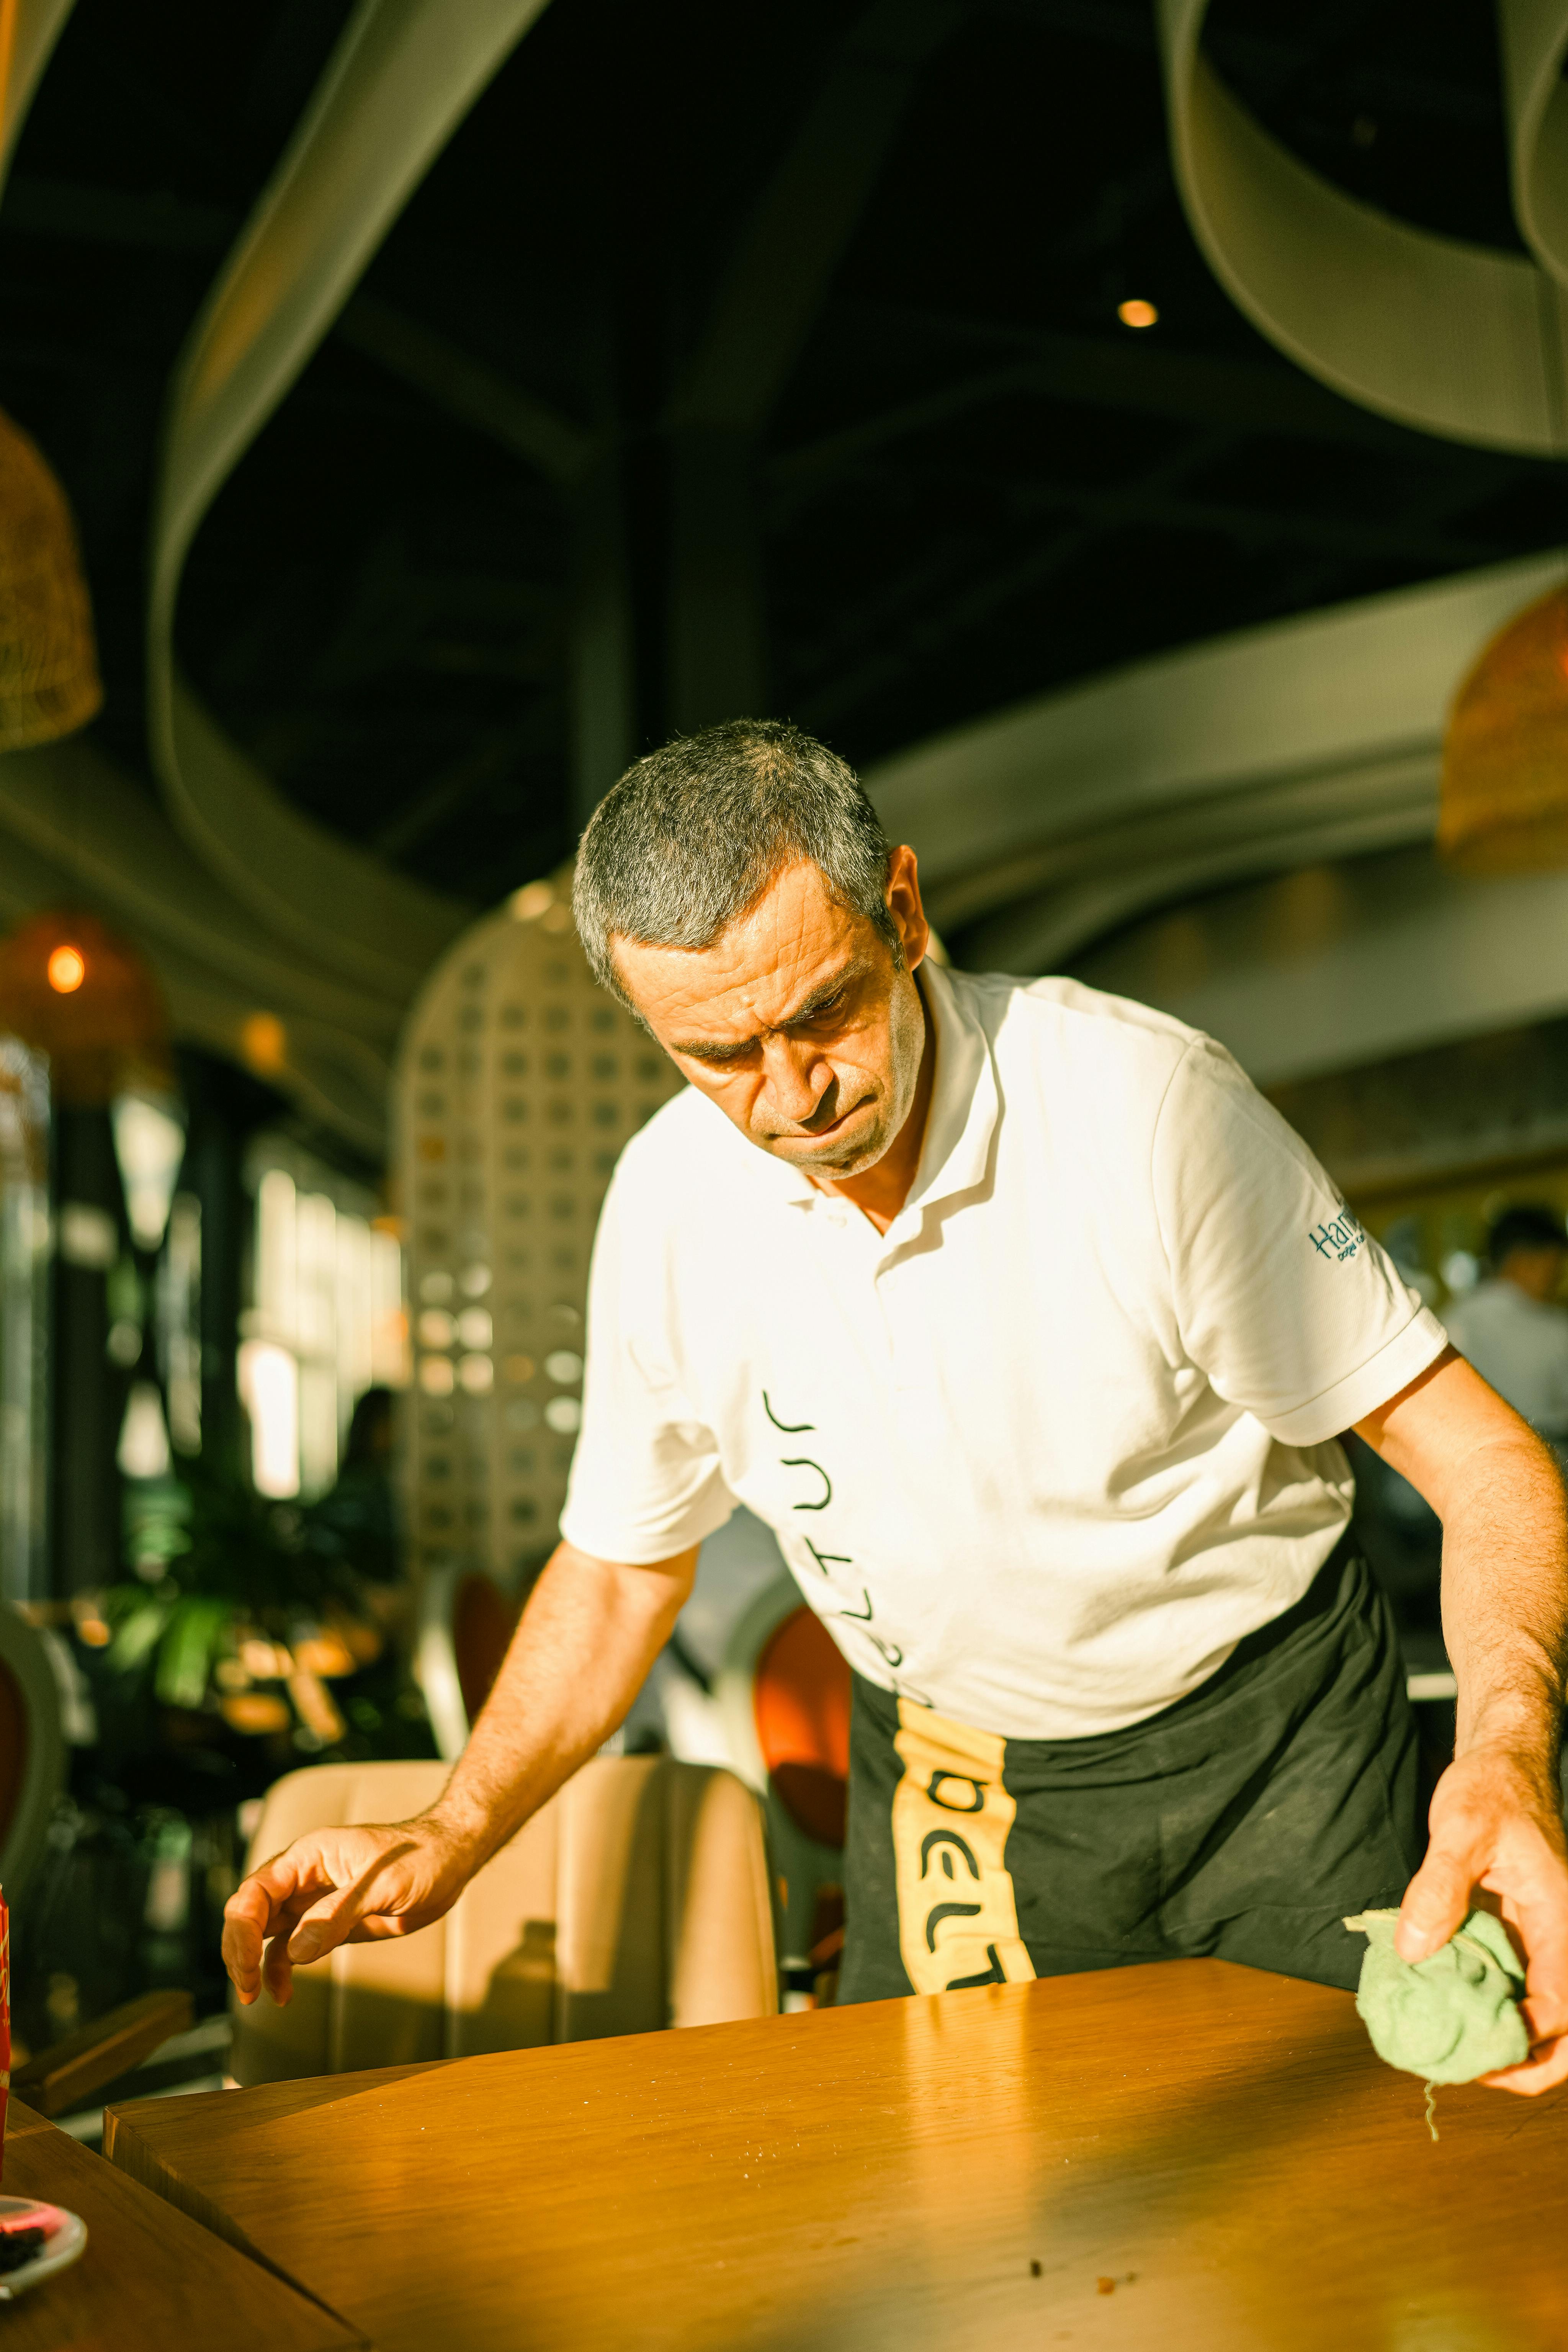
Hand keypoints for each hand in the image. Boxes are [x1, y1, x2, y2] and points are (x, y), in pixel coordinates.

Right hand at [221, 1816, 474, 2008]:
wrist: (451, 1860)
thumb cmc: (422, 1858)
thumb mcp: (384, 1885)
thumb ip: (339, 1914)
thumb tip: (295, 1950)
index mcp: (310, 1856)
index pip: (257, 1889)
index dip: (243, 1927)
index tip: (246, 1964)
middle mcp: (304, 1876)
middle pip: (250, 1910)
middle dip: (239, 1948)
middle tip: (244, 1988)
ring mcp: (313, 1900)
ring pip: (264, 1931)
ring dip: (251, 1963)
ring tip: (252, 1996)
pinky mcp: (327, 1923)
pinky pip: (290, 1947)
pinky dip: (279, 1970)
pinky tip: (282, 1995)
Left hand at [1395, 1745, 1567, 2094]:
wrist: (1503, 1767)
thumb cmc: (1490, 1791)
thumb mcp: (1460, 1829)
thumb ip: (1439, 1886)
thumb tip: (1414, 1950)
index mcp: (1561, 1923)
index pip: (1560, 2006)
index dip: (1523, 2041)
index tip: (1475, 2053)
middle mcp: (1558, 1940)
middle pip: (1563, 2029)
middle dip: (1523, 2064)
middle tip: (1464, 2067)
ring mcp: (1538, 1942)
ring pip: (1536, 2013)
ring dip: (1501, 2039)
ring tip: (1445, 2045)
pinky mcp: (1515, 1937)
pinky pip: (1508, 1984)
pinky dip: (1481, 2003)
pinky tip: (1438, 2002)